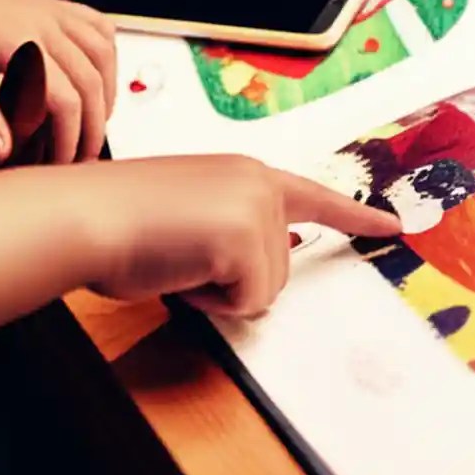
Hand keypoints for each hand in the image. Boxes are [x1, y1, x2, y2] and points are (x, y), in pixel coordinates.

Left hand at [0, 0, 116, 164]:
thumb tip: (1, 150)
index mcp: (18, 40)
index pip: (65, 99)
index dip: (68, 139)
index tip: (58, 166)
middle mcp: (43, 20)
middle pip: (91, 81)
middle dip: (92, 127)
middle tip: (80, 159)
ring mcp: (51, 9)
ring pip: (103, 54)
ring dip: (105, 95)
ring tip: (90, 129)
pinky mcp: (51, 4)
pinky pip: (98, 28)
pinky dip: (106, 60)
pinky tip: (93, 84)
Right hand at [79, 156, 401, 317]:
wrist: (83, 215)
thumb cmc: (114, 218)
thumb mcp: (188, 214)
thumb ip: (230, 231)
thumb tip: (261, 272)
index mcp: (244, 172)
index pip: (314, 196)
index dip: (355, 217)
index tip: (391, 227)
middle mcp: (259, 184)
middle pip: (280, 268)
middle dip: (232, 281)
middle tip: (180, 257)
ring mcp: (258, 210)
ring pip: (264, 289)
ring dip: (217, 291)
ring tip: (174, 259)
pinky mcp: (248, 240)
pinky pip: (245, 303)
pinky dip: (209, 303)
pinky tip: (178, 273)